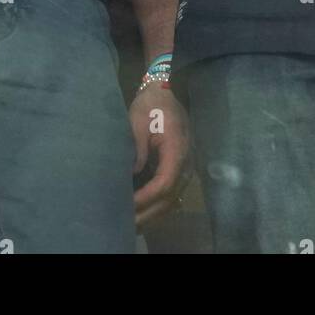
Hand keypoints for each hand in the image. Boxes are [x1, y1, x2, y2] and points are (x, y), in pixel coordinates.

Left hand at [129, 83, 189, 227]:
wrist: (164, 91)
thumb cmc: (150, 104)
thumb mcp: (138, 121)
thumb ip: (138, 148)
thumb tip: (134, 173)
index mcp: (177, 149)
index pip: (164, 182)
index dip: (146, 197)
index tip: (128, 205)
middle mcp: (186, 162)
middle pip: (170, 197)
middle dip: (148, 212)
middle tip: (127, 223)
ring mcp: (187, 166)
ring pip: (173, 198)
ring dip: (154, 212)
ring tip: (133, 222)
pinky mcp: (181, 167)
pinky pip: (173, 192)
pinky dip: (159, 204)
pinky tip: (144, 211)